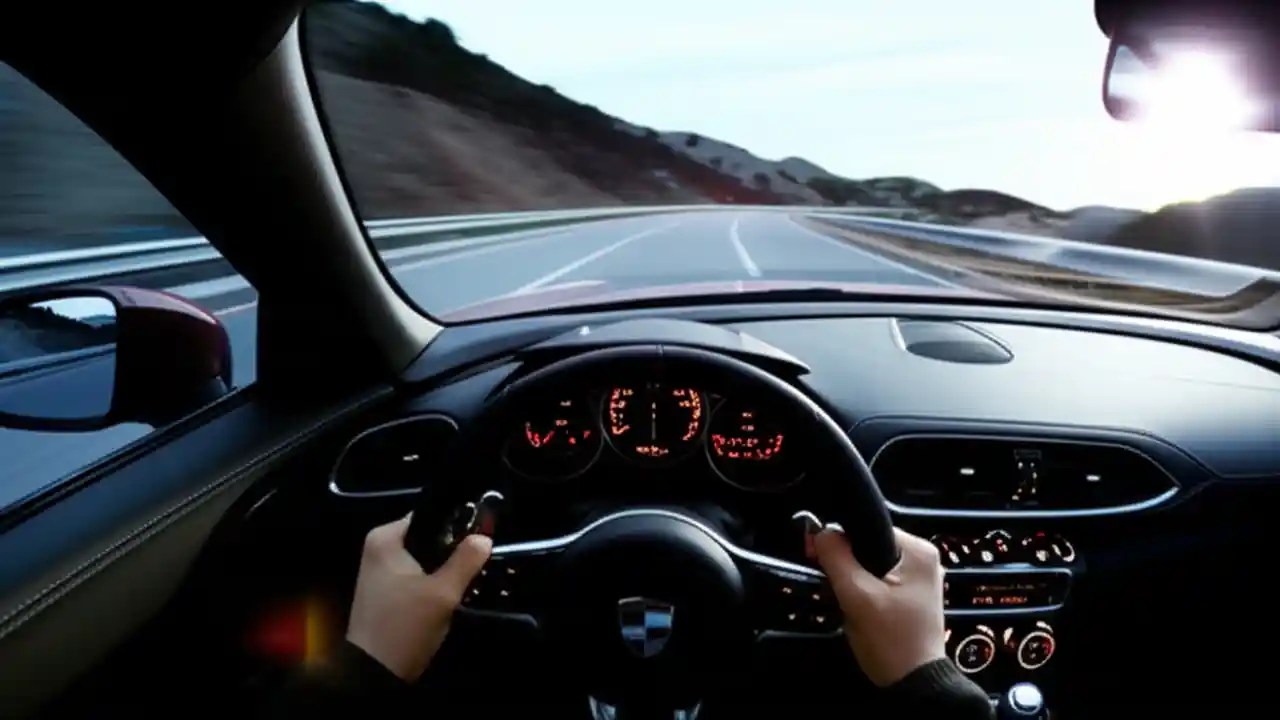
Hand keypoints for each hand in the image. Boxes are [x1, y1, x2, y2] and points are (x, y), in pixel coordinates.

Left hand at [345, 514, 491, 681]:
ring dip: (444, 571)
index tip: (481, 540)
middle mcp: (378, 549)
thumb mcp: (442, 593)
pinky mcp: (385, 593)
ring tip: (467, 581)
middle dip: (452, 552)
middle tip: (478, 564)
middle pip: (428, 538)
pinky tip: (448, 597)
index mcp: (385, 538)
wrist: (373, 674)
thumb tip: (484, 537)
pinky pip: (416, 577)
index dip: (459, 526)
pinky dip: (432, 585)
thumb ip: (466, 561)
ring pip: (424, 560)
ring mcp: (379, 572)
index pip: (431, 517)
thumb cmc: (405, 625)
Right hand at [812, 526, 945, 686]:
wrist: (914, 683)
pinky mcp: (914, 595)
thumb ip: (836, 558)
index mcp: (919, 550)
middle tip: (833, 584)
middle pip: (869, 545)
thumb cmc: (892, 642)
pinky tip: (860, 606)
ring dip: (855, 578)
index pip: (867, 527)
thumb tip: (820, 532)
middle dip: (847, 563)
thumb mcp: (857, 596)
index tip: (820, 558)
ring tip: (849, 600)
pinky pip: (881, 579)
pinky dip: (866, 589)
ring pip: (873, 564)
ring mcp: (921, 579)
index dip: (839, 541)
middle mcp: (925, 559)